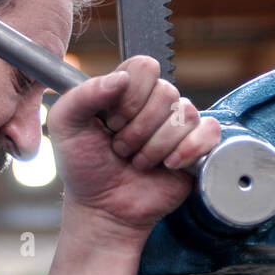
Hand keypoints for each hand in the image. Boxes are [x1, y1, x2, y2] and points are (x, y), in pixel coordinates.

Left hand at [46, 55, 221, 241]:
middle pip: (167, 92)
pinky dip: (189, 149)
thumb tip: (121, 78)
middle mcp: (154, 103)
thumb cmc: (84, 167)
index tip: (111, 122)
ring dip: (156, 146)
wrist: (103, 208)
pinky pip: (209, 132)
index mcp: (126, 89)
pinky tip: (169, 165)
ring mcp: (177, 125)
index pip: (144, 67)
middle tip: (121, 149)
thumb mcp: (65, 125)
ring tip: (139, 162)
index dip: (130, 96)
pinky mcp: (196, 148)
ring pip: (186, 114)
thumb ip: (82, 95)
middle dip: (139, 128)